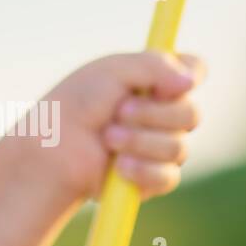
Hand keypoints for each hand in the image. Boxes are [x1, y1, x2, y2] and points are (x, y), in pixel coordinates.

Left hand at [21, 50, 206, 203]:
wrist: (52, 148)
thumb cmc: (77, 103)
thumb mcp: (111, 71)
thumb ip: (153, 67)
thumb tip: (190, 81)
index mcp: (155, 79)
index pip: (193, 70)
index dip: (191, 75)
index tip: (170, 82)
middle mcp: (164, 112)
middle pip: (192, 113)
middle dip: (154, 113)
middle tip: (119, 111)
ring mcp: (161, 146)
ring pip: (179, 147)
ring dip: (140, 140)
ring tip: (107, 137)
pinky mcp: (153, 179)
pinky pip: (168, 176)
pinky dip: (142, 169)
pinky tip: (118, 166)